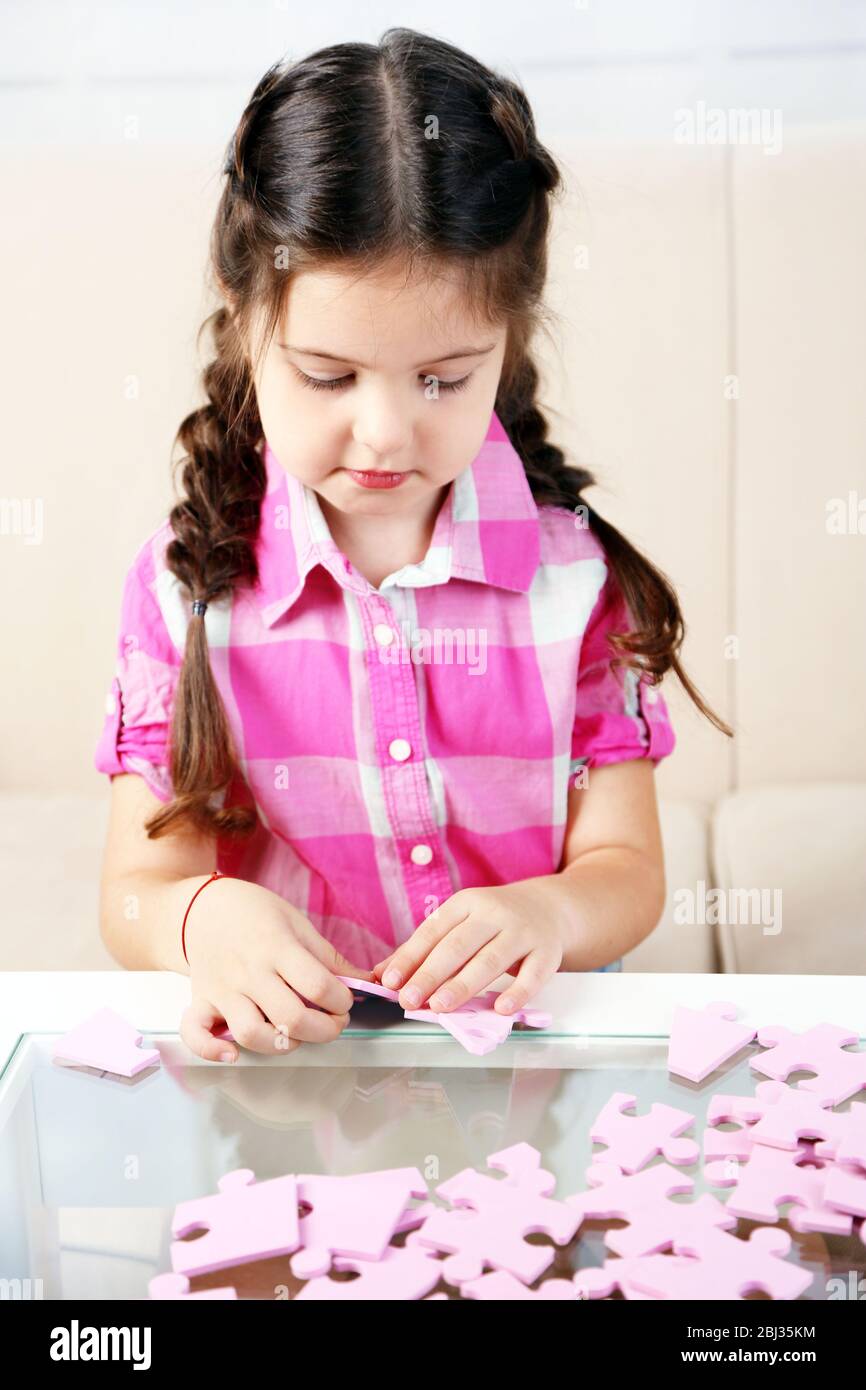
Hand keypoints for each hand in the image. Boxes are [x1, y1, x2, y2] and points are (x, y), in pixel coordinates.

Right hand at [179, 876, 374, 1061]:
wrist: (202, 907)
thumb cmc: (254, 912)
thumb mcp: (296, 922)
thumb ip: (328, 956)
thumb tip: (364, 980)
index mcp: (276, 947)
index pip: (318, 985)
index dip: (342, 1000)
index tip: (345, 999)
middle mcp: (248, 972)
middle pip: (290, 1017)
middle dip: (325, 1029)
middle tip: (334, 1021)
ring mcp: (222, 989)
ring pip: (250, 1033)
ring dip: (282, 1044)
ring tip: (298, 1035)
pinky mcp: (201, 1001)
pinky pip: (196, 1034)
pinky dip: (211, 1050)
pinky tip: (233, 1055)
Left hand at [371, 880, 570, 1016]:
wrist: (549, 907)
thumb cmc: (493, 922)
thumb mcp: (460, 923)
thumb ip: (423, 949)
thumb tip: (381, 975)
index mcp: (466, 903)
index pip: (433, 931)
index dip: (410, 957)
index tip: (390, 982)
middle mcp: (494, 913)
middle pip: (458, 946)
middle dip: (430, 974)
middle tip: (409, 1000)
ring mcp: (523, 932)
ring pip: (490, 960)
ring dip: (463, 984)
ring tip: (439, 1006)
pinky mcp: (547, 952)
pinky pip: (533, 975)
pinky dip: (517, 992)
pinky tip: (500, 1009)